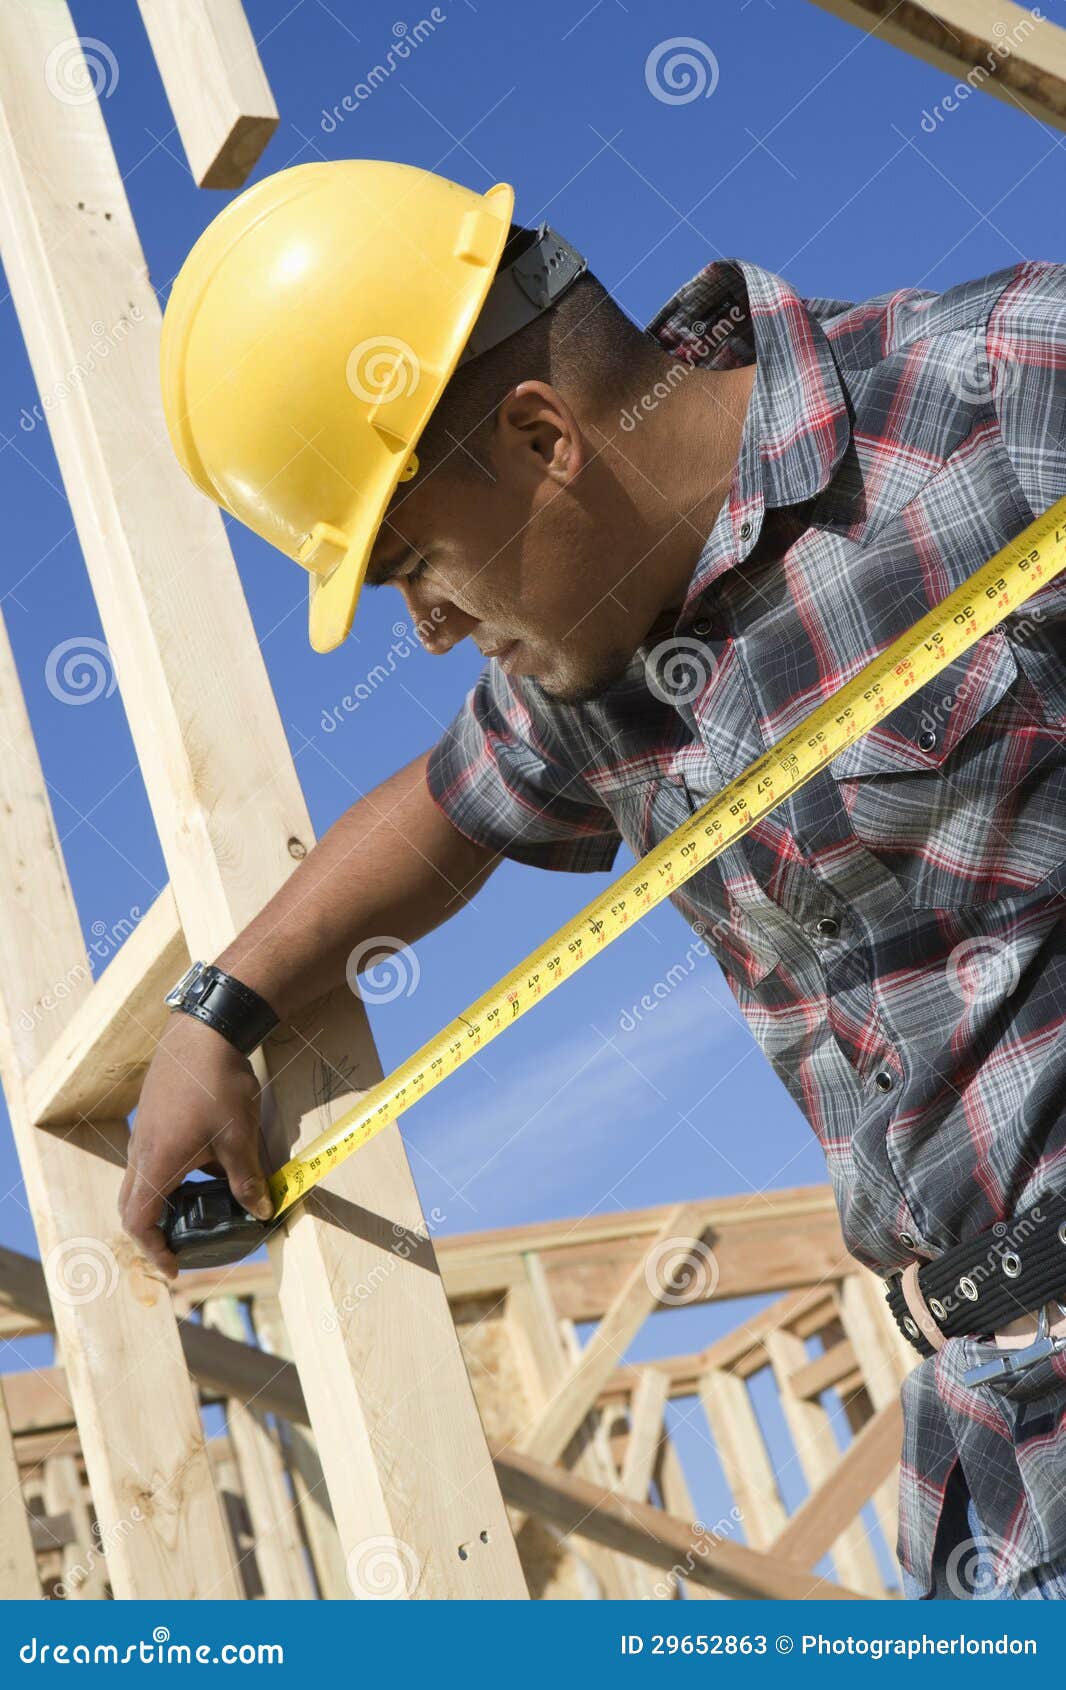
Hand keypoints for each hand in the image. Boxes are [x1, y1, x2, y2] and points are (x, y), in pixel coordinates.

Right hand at [119, 1013, 272, 1278]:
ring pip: (143, 1180)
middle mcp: (141, 1151)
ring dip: (166, 1201)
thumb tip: (261, 1211)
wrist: (205, 1030)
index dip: (153, 1251)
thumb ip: (247, 1180)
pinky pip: (154, 1157)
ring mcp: (144, 1132)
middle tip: (182, 1246)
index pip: (139, 1222)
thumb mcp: (240, 1137)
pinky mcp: (153, 1116)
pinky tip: (210, 1164)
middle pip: (133, 1206)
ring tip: (206, 1206)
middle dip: (154, 1233)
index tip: (175, 1267)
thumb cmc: (218, 1084)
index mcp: (157, 1163)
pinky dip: (173, 1174)